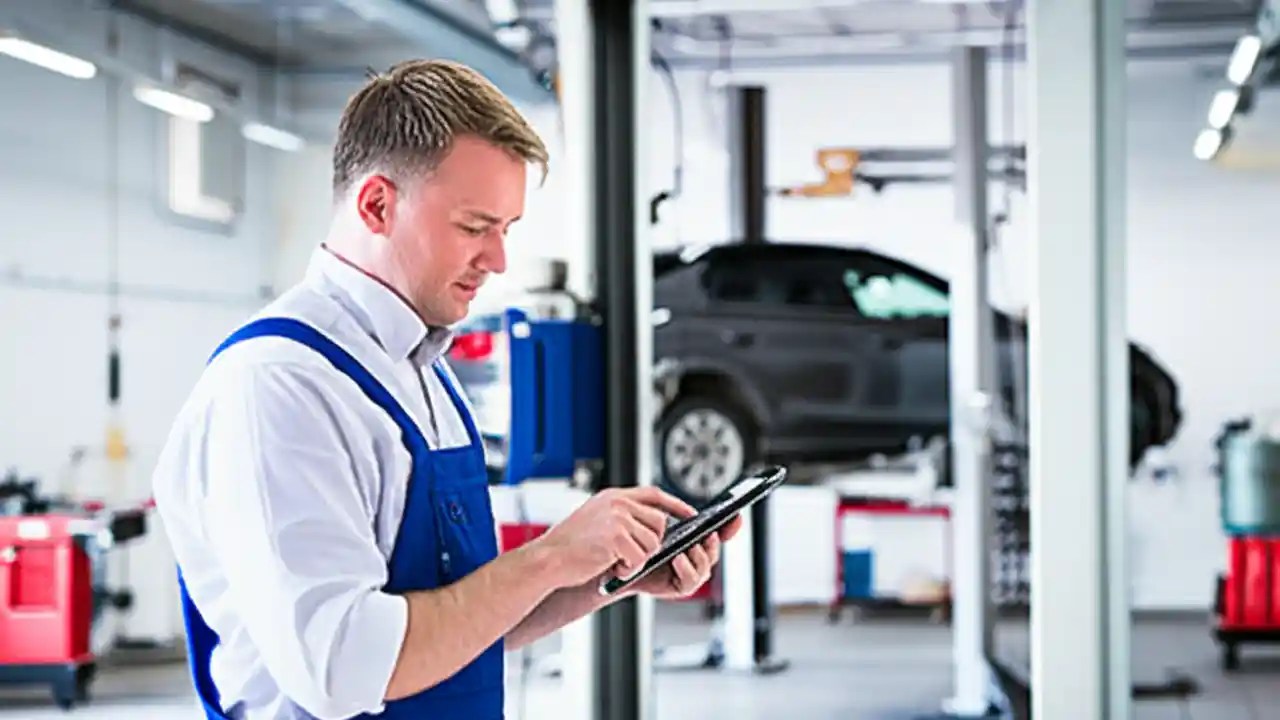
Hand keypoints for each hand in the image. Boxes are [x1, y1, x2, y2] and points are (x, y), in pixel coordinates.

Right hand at [534, 486, 695, 588]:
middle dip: (651, 543)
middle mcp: (617, 503)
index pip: (654, 494)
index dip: (675, 504)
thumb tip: (651, 523)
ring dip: (638, 558)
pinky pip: (640, 557)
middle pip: (659, 522)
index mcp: (613, 497)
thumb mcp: (595, 519)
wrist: (547, 559)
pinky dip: (630, 568)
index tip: (689, 513)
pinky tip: (614, 568)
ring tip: (616, 562)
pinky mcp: (616, 537)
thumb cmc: (569, 546)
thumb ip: (621, 516)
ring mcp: (617, 518)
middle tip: (630, 555)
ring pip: (652, 542)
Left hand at [629, 514, 743, 599]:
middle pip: (714, 550)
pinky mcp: (681, 587)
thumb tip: (691, 509)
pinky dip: (687, 569)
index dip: (731, 525)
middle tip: (708, 534)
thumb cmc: (637, 543)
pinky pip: (691, 581)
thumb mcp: (655, 522)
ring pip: (706, 566)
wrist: (620, 566)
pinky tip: (677, 559)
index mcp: (694, 539)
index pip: (719, 532)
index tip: (736, 516)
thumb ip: (672, 512)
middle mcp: (695, 557)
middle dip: (714, 542)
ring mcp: (690, 573)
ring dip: (700, 556)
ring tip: (689, 546)